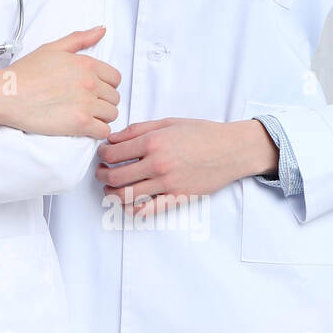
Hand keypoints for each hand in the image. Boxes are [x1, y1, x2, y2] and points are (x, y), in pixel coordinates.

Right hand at [0, 27, 120, 137]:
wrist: (8, 94)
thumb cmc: (25, 73)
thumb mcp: (52, 48)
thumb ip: (80, 39)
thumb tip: (101, 30)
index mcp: (86, 64)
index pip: (115, 78)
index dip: (105, 85)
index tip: (93, 90)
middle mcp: (90, 82)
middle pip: (114, 97)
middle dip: (103, 101)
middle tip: (85, 103)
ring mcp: (87, 103)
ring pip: (112, 114)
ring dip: (101, 116)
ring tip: (83, 115)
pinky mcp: (81, 123)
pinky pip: (104, 130)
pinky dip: (97, 131)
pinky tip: (83, 127)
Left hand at [96, 117, 277, 212]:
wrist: (231, 149)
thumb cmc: (201, 133)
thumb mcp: (167, 122)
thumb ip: (137, 129)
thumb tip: (112, 139)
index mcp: (152, 142)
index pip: (112, 153)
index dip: (101, 154)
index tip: (102, 154)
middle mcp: (157, 164)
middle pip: (114, 176)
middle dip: (101, 174)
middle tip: (101, 171)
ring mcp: (167, 183)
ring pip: (126, 195)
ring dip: (111, 193)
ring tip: (110, 187)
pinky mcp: (177, 198)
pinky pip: (147, 210)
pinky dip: (131, 210)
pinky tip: (127, 204)